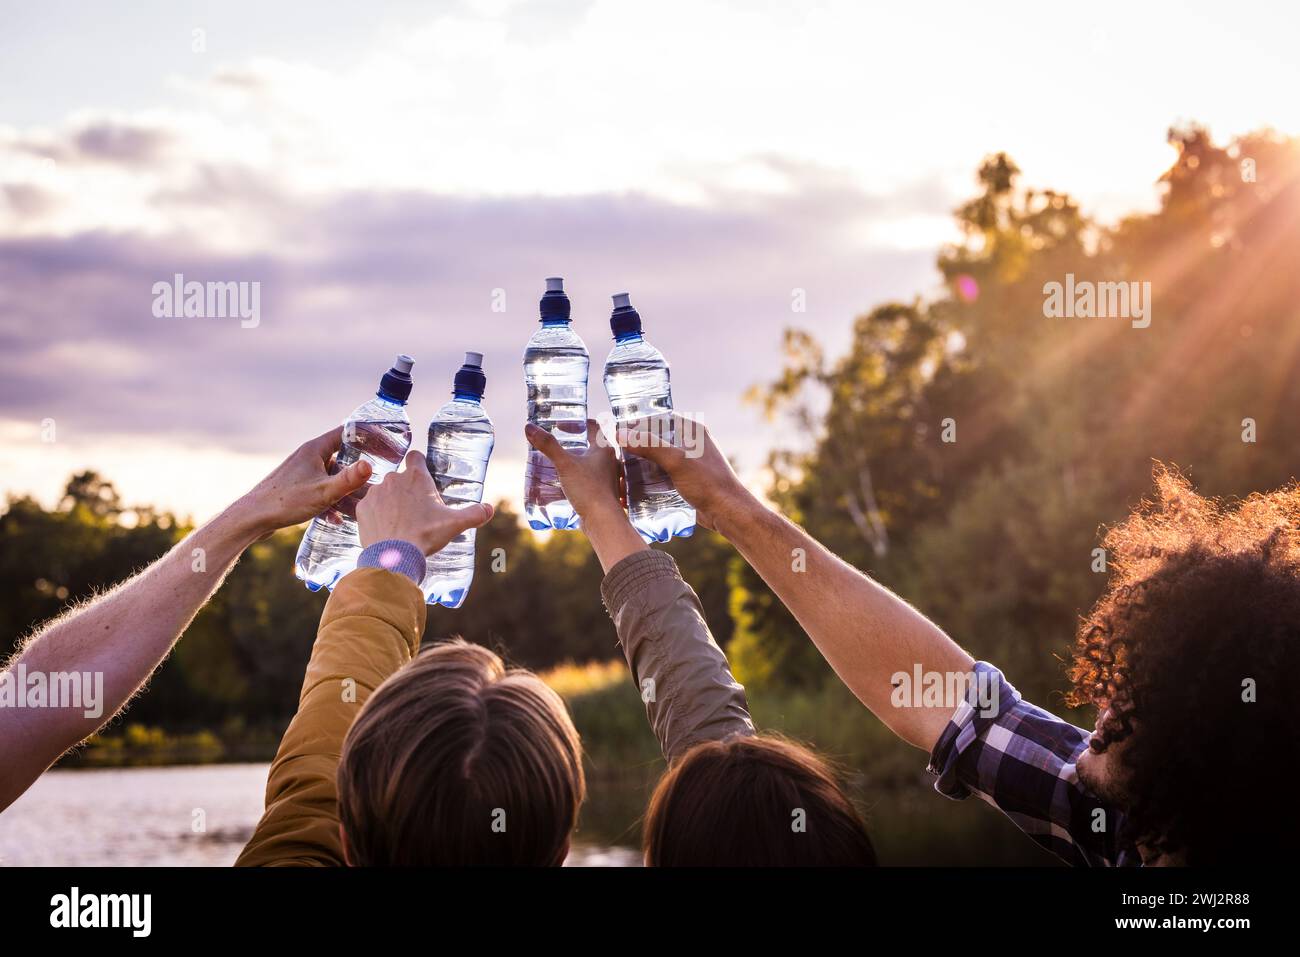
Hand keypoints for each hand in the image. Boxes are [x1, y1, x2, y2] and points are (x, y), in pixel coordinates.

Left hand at [234, 426, 372, 539]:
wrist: (252, 518)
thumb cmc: (286, 502)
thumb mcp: (324, 491)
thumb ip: (349, 479)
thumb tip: (370, 465)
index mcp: (314, 450)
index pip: (345, 433)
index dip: (365, 436)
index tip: (383, 442)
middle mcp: (307, 457)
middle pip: (340, 456)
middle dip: (357, 469)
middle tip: (377, 478)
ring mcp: (300, 472)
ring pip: (330, 476)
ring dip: (344, 489)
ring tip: (360, 503)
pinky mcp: (294, 487)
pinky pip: (318, 489)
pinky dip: (329, 500)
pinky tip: (335, 518)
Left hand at [356, 450, 493, 554]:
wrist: (394, 556)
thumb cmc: (425, 536)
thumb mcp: (455, 524)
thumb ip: (475, 514)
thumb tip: (490, 509)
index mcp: (416, 477)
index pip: (415, 456)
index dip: (419, 465)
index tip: (422, 477)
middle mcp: (393, 479)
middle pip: (400, 477)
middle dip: (406, 490)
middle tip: (416, 510)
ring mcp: (375, 492)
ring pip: (383, 492)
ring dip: (389, 502)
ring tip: (399, 522)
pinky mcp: (362, 508)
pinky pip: (370, 507)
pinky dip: (376, 515)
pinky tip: (384, 529)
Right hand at [524, 419, 624, 521]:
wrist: (602, 521)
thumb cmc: (588, 489)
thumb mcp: (565, 464)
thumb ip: (548, 445)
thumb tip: (529, 428)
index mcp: (604, 449)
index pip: (593, 427)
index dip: (576, 423)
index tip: (560, 426)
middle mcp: (609, 461)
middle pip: (591, 445)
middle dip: (573, 443)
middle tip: (555, 444)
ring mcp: (607, 477)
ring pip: (590, 463)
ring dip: (574, 460)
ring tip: (556, 462)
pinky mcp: (601, 492)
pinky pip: (588, 478)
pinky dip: (576, 476)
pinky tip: (564, 482)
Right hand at [615, 414, 748, 530]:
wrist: (727, 512)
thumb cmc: (707, 483)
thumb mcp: (676, 461)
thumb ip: (649, 445)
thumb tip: (621, 434)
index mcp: (692, 430)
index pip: (659, 419)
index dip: (638, 423)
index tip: (617, 431)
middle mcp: (690, 443)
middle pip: (656, 439)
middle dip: (637, 446)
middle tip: (615, 454)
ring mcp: (688, 462)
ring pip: (658, 458)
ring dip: (641, 464)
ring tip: (621, 471)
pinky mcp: (686, 479)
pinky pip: (663, 473)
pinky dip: (649, 477)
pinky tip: (634, 485)